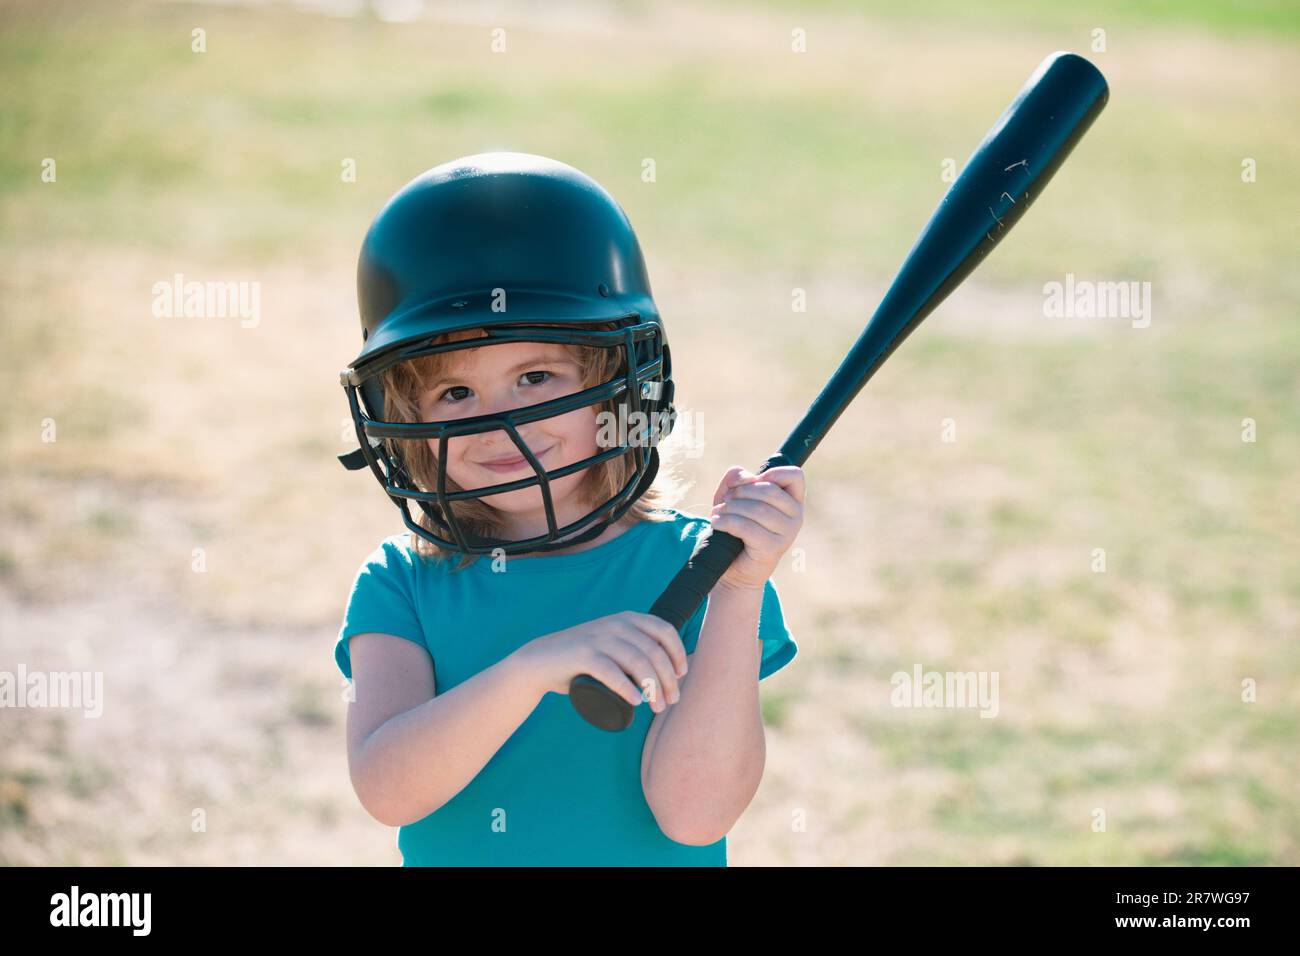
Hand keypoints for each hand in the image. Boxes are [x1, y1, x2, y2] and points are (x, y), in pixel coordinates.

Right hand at [514, 611, 688, 712]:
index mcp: (627, 619)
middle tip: (670, 701)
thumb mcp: (613, 645)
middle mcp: (615, 624)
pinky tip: (636, 701)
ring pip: (637, 662)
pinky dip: (626, 688)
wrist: (541, 660)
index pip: (664, 630)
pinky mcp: (582, 655)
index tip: (681, 675)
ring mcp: (598, 638)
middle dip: (668, 679)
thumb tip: (670, 673)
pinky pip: (611, 671)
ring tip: (657, 707)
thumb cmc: (583, 660)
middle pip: (654, 652)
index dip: (678, 653)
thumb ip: (635, 648)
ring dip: (653, 687)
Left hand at [709, 464, 805, 591]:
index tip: (753, 482)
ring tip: (717, 514)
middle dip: (740, 492)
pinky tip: (717, 523)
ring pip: (758, 509)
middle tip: (725, 502)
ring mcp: (787, 534)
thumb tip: (742, 474)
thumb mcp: (732, 499)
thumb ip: (736, 480)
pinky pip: (747, 527)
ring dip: (731, 508)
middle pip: (769, 490)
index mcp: (792, 502)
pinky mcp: (773, 548)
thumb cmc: (735, 531)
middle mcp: (796, 517)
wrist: (734, 571)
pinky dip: (727, 522)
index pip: (795, 476)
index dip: (773, 473)